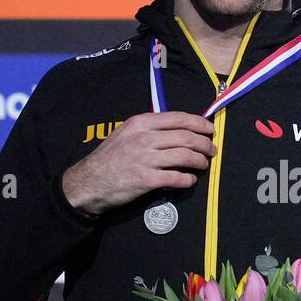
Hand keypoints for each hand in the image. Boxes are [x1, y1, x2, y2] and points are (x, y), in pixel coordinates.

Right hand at [61, 111, 215, 216]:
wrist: (88, 182)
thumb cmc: (108, 158)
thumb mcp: (125, 133)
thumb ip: (148, 129)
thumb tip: (176, 129)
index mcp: (141, 123)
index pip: (178, 119)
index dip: (199, 123)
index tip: (210, 129)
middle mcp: (145, 138)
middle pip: (186, 137)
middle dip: (204, 144)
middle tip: (211, 150)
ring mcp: (146, 159)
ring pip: (185, 156)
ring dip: (200, 161)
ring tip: (203, 164)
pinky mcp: (146, 179)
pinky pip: (176, 178)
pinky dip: (187, 179)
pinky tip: (189, 180)